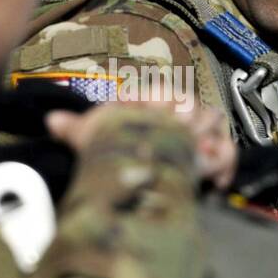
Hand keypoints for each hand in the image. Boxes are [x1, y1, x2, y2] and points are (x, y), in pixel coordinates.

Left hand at [45, 102, 237, 188]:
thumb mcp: (93, 137)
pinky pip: (226, 153)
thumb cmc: (111, 145)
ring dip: (211, 147)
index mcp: (153, 100)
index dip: (168, 107)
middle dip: (194, 129)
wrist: (125, 167)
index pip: (169, 94)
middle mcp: (177, 113)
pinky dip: (224, 165)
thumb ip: (76, 129)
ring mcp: (195, 134)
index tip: (165, 120)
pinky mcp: (207, 156)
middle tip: (184, 147)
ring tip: (199, 165)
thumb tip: (51, 122)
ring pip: (217, 129)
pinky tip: (215, 183)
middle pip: (200, 110)